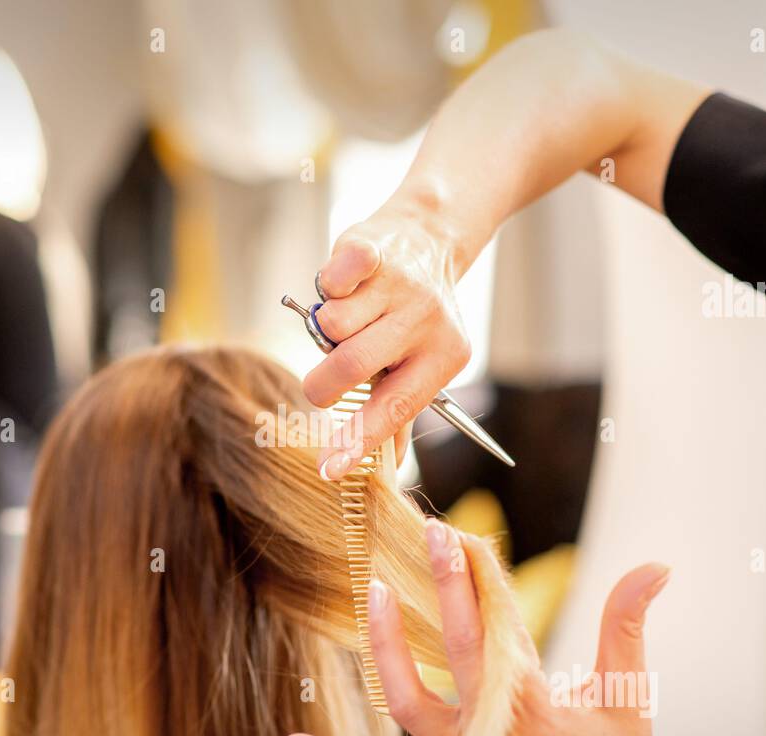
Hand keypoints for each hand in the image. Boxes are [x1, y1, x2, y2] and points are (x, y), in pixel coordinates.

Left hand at [278, 519, 687, 735]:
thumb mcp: (628, 691)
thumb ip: (627, 623)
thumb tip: (655, 566)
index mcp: (536, 707)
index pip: (504, 626)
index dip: (485, 575)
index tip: (468, 533)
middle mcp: (492, 733)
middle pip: (455, 652)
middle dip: (444, 589)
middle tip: (431, 537)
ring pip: (408, 704)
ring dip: (386, 648)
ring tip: (374, 594)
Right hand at [306, 194, 471, 479]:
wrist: (427, 237)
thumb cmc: (412, 317)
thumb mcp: (419, 364)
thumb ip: (398, 413)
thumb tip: (386, 468)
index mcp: (443, 358)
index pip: (394, 409)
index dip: (357, 440)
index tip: (328, 469)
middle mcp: (425, 321)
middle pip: (352, 365)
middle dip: (323, 383)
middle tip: (322, 383)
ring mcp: (399, 285)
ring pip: (332, 325)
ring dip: (327, 329)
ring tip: (349, 318)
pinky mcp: (373, 252)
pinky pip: (330, 282)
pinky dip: (326, 287)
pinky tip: (342, 285)